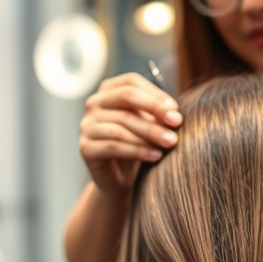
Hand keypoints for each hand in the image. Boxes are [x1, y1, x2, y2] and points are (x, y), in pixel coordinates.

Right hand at [79, 72, 181, 196]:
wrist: (119, 179)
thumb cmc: (136, 145)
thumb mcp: (148, 124)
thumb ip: (157, 114)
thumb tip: (173, 112)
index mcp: (108, 91)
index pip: (131, 82)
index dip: (155, 94)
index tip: (175, 109)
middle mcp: (94, 104)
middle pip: (126, 97)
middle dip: (154, 109)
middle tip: (177, 123)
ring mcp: (86, 125)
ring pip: (121, 124)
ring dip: (150, 133)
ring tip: (170, 143)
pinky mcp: (85, 147)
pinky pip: (113, 145)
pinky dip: (138, 150)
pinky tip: (155, 156)